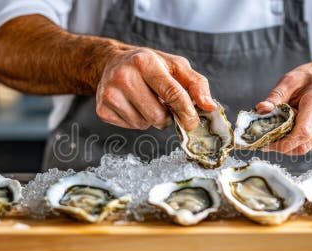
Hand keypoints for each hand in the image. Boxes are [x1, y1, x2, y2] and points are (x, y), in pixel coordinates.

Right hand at [96, 47, 215, 130]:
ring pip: (143, 124)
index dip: (186, 112)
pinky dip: (137, 121)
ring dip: (151, 118)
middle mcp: (124, 76)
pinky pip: (130, 127)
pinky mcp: (102, 109)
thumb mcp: (175, 66)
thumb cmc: (149, 65)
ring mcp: (110, 93)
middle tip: (164, 105)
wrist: (111, 62)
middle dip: (167, 116)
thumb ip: (196, 84)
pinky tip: (134, 105)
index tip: (192, 121)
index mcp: (145, 62)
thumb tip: (209, 106)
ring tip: (146, 101)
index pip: (173, 93)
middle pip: (157, 115)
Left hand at [255, 60, 311, 154]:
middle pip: (303, 145)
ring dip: (291, 142)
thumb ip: (276, 96)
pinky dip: (300, 141)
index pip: (303, 133)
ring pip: (306, 148)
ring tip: (287, 124)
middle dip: (282, 143)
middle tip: (268, 136)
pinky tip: (299, 127)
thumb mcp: (291, 80)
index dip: (282, 143)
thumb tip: (261, 110)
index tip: (265, 143)